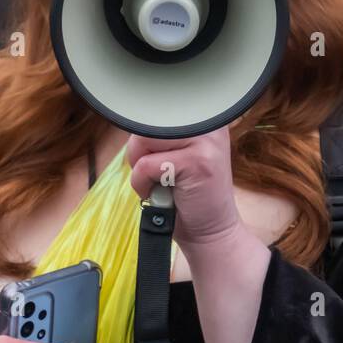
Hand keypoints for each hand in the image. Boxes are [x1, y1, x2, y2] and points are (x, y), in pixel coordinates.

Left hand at [126, 127, 242, 252]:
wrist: (212, 232)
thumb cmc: (187, 195)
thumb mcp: (176, 153)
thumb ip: (160, 132)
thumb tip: (130, 119)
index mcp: (202, 116)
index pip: (154, 110)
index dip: (145, 138)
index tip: (159, 159)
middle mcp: (208, 122)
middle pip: (145, 123)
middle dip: (141, 154)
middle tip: (161, 175)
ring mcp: (206, 141)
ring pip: (143, 141)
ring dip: (142, 170)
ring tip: (163, 183)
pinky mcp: (197, 162)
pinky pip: (145, 166)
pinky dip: (143, 185)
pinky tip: (164, 195)